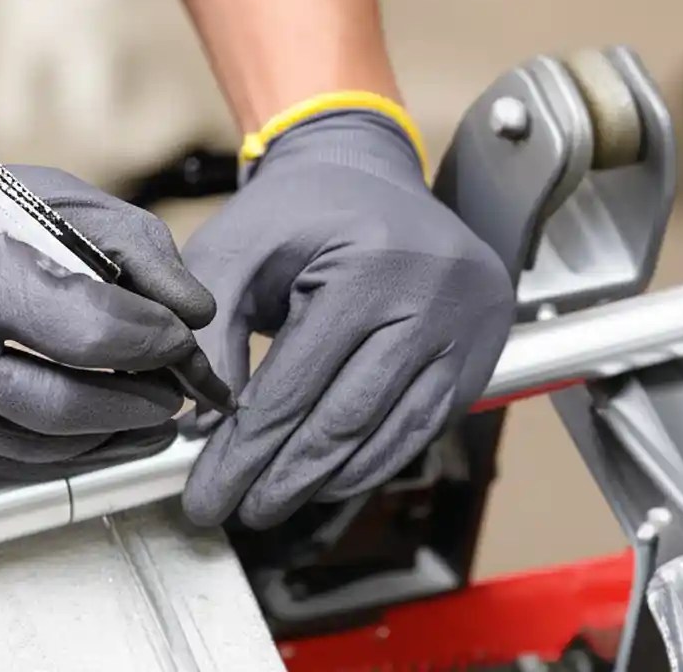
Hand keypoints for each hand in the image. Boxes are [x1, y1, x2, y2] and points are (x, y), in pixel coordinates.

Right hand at [0, 128, 215, 478]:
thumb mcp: (41, 202)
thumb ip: (129, 247)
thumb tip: (195, 314)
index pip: (86, 329)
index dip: (150, 341)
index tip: (180, 338)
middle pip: (69, 407)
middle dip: (141, 403)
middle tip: (177, 392)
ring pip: (45, 450)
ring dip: (112, 436)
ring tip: (150, 414)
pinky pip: (10, 468)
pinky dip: (64, 452)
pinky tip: (96, 431)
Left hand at [180, 110, 513, 527]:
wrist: (368, 173)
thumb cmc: (298, 208)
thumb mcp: (237, 248)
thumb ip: (213, 333)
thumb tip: (204, 427)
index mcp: (371, 267)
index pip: (296, 384)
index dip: (246, 449)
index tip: (207, 491)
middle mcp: (433, 300)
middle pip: (346, 419)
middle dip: (282, 476)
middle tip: (234, 511)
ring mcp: (467, 330)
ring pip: (390, 434)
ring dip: (326, 480)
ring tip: (271, 503)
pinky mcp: (478, 353)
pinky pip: (421, 426)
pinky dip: (370, 460)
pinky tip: (326, 478)